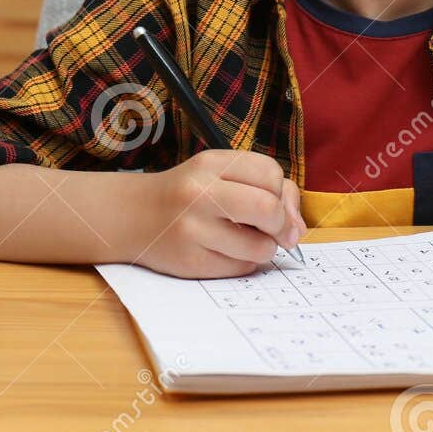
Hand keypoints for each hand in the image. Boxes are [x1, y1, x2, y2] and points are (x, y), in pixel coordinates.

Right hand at [134, 149, 304, 278]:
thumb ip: (267, 189)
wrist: (134, 215)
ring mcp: (192, 229)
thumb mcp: (221, 174)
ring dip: (265, 248)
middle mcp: (199, 193)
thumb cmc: (190, 194)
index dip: (280, 192)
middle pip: (268, 209)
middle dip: (281, 224)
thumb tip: (298, 229)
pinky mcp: (189, 262)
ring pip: (260, 247)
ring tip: (248, 241)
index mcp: (211, 163)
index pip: (271, 174)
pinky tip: (227, 251)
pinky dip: (244, 262)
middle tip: (274, 230)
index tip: (271, 200)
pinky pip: (240, 268)